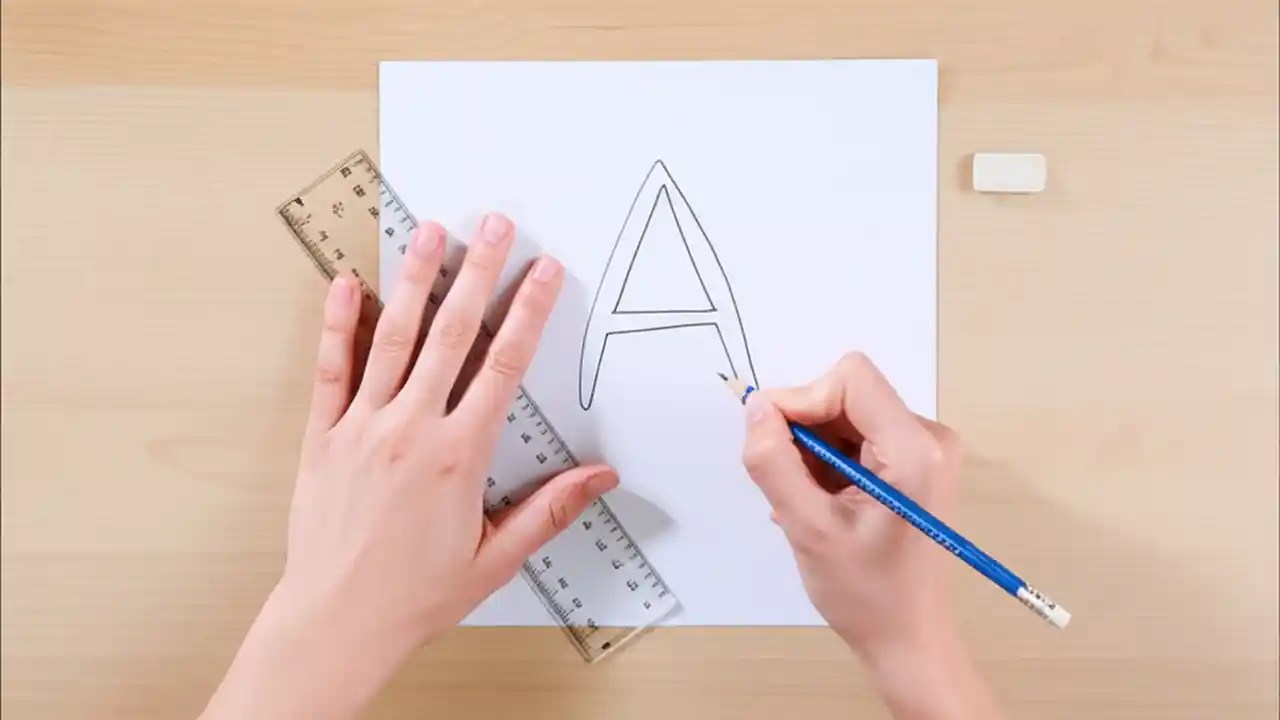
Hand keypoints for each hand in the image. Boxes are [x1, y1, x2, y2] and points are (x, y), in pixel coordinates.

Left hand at [204, 214, 617, 719]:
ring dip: (414, 279)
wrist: (337, 621)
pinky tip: (344, 284)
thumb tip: (601, 477)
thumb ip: (549, 510)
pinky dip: (336, 324)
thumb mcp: (495, 558)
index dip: (528, 310)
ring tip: (429, 232)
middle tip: (493, 224)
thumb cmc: (415, 594)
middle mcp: (411, 429)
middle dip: (477, 272)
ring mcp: (362, 427)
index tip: (543, 271)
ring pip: (391, 337)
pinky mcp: (322, 436)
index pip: (503, 364)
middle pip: (451, 333)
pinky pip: (330, 369)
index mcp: (459, 455)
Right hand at [741, 353, 999, 718]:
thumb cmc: (866, 594)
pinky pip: (858, 435)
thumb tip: (756, 407)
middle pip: (847, 394)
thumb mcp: (807, 528)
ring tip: (808, 503)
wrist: (908, 637)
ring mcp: (926, 449)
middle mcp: (930, 438)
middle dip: (806, 432)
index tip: (773, 441)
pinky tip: (823, 503)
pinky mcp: (917, 462)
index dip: (801, 400)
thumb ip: (774, 462)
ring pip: (847, 415)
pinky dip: (830, 462)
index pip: (849, 379)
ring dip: (814, 452)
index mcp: (916, 451)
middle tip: (791, 486)